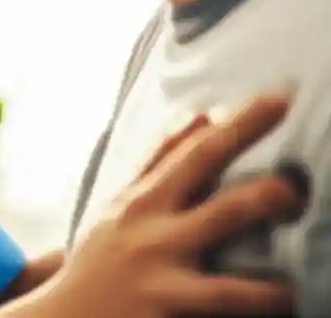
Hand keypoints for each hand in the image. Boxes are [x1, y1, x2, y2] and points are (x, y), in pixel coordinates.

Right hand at [48, 93, 304, 317]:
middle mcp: (147, 220)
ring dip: (260, 202)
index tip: (276, 96)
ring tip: (294, 198)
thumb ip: (156, 167)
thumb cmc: (100, 266)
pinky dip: (262, 294)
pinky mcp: (167, 304)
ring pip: (219, 222)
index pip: (184, 146)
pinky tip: (288, 292)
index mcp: (138, 199)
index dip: (231, 120)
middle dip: (244, 133)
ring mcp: (157, 260)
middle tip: (286, 110)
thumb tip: (200, 117)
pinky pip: (225, 296)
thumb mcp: (117, 211)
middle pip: (201, 162)